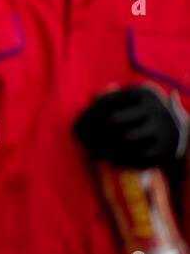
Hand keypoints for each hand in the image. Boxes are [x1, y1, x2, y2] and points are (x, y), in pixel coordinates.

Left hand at [73, 84, 188, 168]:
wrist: (179, 134)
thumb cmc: (143, 116)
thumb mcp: (131, 102)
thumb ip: (109, 99)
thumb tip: (93, 97)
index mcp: (144, 93)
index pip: (106, 103)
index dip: (86, 116)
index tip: (75, 127)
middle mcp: (157, 109)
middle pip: (113, 121)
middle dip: (93, 133)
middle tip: (82, 141)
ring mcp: (163, 130)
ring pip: (123, 140)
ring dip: (104, 148)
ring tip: (94, 151)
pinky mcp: (165, 151)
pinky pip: (135, 158)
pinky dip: (118, 160)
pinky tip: (108, 159)